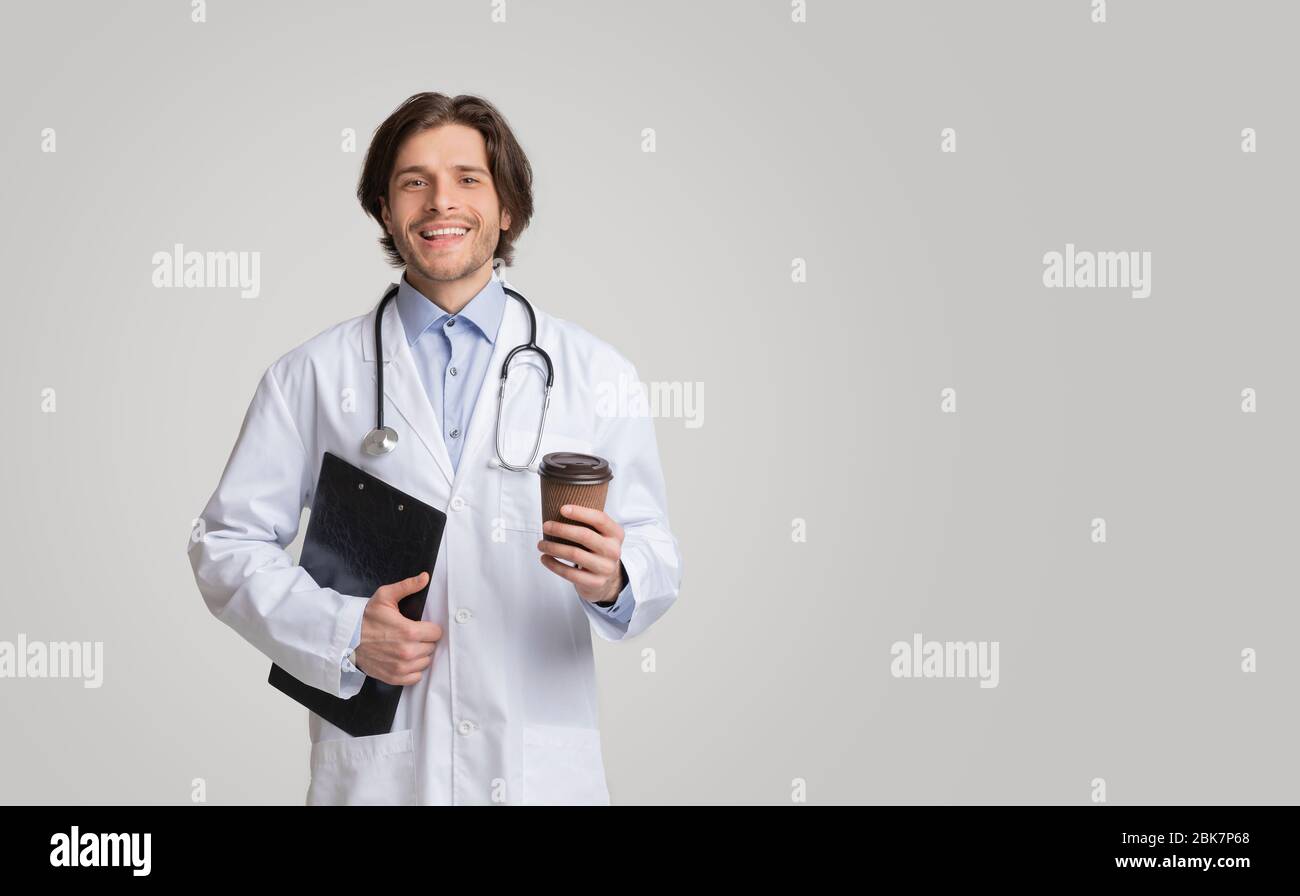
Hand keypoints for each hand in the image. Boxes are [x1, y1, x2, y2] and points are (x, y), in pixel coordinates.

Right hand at [354, 571, 441, 685]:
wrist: (346, 639)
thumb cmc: (366, 617)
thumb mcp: (385, 597)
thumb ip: (407, 586)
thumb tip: (425, 577)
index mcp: (409, 631)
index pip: (436, 633)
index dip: (429, 628)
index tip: (420, 626)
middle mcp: (407, 651)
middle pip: (431, 647)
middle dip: (424, 640)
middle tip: (411, 635)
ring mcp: (401, 667)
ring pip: (425, 662)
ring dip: (420, 655)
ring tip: (407, 646)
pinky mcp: (394, 678)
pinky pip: (416, 677)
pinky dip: (413, 670)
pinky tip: (404, 660)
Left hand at [537, 504, 625, 603]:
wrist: (608, 580)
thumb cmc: (598, 551)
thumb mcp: (602, 535)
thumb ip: (589, 524)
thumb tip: (558, 509)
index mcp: (616, 534)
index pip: (599, 519)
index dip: (580, 512)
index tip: (561, 509)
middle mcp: (613, 550)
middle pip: (584, 535)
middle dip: (561, 529)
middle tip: (546, 526)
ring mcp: (605, 568)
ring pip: (574, 554)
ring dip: (553, 547)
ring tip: (541, 544)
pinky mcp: (595, 582)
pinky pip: (570, 573)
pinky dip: (554, 565)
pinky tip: (545, 558)